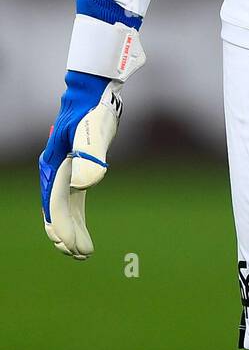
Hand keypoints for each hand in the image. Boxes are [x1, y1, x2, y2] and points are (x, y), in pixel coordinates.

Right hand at [38, 70, 123, 257]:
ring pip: (63, 209)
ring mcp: (63, 172)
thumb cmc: (92, 111)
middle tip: (81, 255)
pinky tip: (81, 230)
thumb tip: (85, 185)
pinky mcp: (75, 170)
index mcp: (54, 167)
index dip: (66, 229)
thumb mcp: (93, 132)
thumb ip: (90, 157)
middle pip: (57, 212)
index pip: (57, 206)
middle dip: (67, 236)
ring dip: (71, 231)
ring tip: (81, 252)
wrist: (92, 93)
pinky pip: (71, 201)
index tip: (76, 248)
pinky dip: (75, 218)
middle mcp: (55, 172)